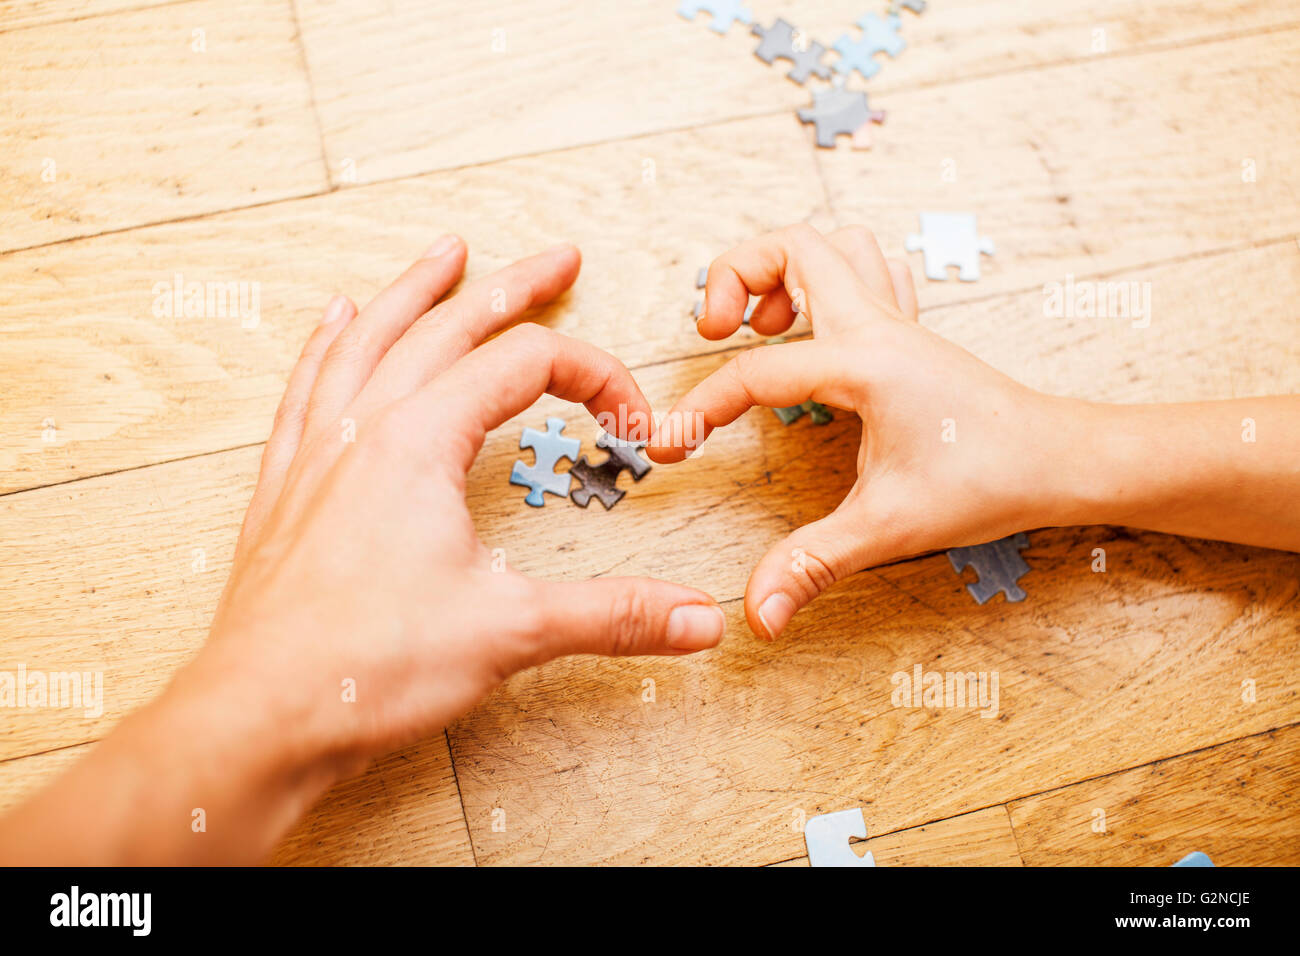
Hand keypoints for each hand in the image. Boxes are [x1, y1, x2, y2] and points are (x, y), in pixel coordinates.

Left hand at [203, 237, 724, 763]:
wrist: (260, 716)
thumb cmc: (367, 667)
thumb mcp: (511, 632)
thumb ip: (613, 614)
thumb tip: (699, 617)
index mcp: (420, 441)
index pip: (528, 366)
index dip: (597, 380)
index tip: (631, 425)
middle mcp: (365, 428)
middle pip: (450, 327)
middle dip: (514, 286)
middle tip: (558, 258)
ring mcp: (319, 453)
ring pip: (371, 341)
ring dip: (415, 291)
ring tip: (444, 253)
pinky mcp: (288, 488)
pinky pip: (308, 388)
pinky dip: (328, 344)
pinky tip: (335, 319)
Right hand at [649, 224, 1085, 640]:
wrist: (1064, 459)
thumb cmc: (992, 479)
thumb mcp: (891, 526)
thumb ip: (813, 563)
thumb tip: (756, 612)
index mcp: (865, 361)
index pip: (756, 372)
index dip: (698, 409)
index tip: (666, 447)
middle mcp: (879, 325)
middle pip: (795, 243)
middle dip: (736, 274)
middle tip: (714, 332)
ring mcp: (899, 322)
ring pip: (835, 243)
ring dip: (785, 267)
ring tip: (761, 326)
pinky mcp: (912, 335)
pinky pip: (867, 271)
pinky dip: (828, 281)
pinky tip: (814, 333)